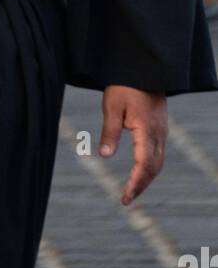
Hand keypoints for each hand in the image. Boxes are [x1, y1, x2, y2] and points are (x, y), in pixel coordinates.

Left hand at [100, 85, 167, 204]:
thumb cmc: (124, 85)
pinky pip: (158, 153)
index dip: (135, 184)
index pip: (144, 166)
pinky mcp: (161, 128)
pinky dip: (150, 167)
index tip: (125, 198)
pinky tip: (141, 171)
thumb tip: (104, 157)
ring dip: (146, 178)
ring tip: (132, 189)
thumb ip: (109, 132)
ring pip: (158, 162)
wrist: (144, 68)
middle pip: (154, 168)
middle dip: (141, 186)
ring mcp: (162, 131)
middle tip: (126, 199)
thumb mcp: (112, 106)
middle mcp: (159, 134)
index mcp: (147, 131)